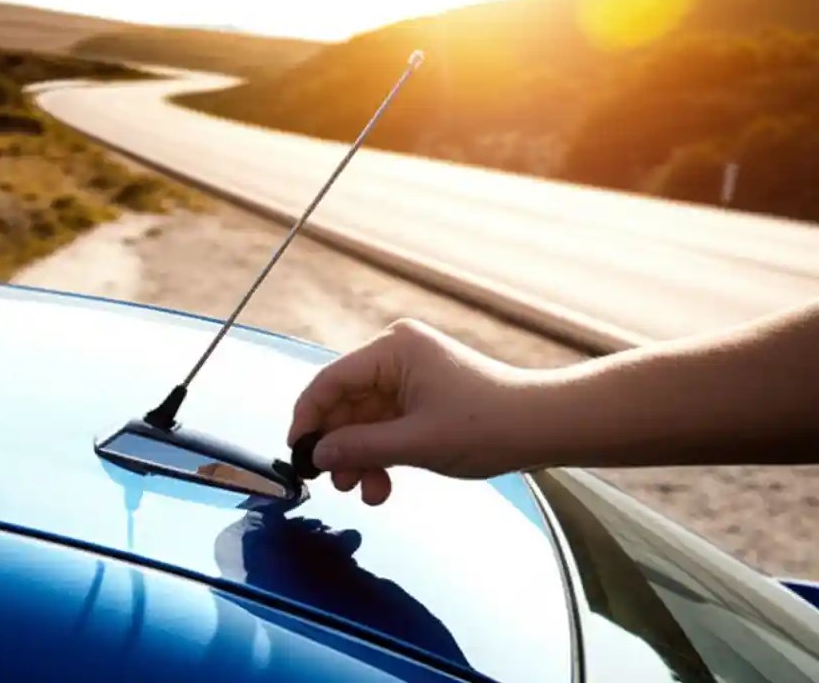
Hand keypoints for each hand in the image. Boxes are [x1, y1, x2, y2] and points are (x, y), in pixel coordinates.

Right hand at [287, 320, 540, 504]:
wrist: (543, 428)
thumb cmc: (489, 425)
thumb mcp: (416, 443)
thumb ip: (360, 448)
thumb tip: (318, 454)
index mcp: (393, 349)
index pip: (330, 381)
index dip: (308, 418)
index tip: (297, 453)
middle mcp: (396, 354)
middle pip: (345, 402)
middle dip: (340, 446)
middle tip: (336, 483)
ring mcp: (409, 375)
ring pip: (363, 419)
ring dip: (360, 457)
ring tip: (365, 491)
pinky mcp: (421, 396)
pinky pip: (385, 425)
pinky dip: (380, 454)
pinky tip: (383, 484)